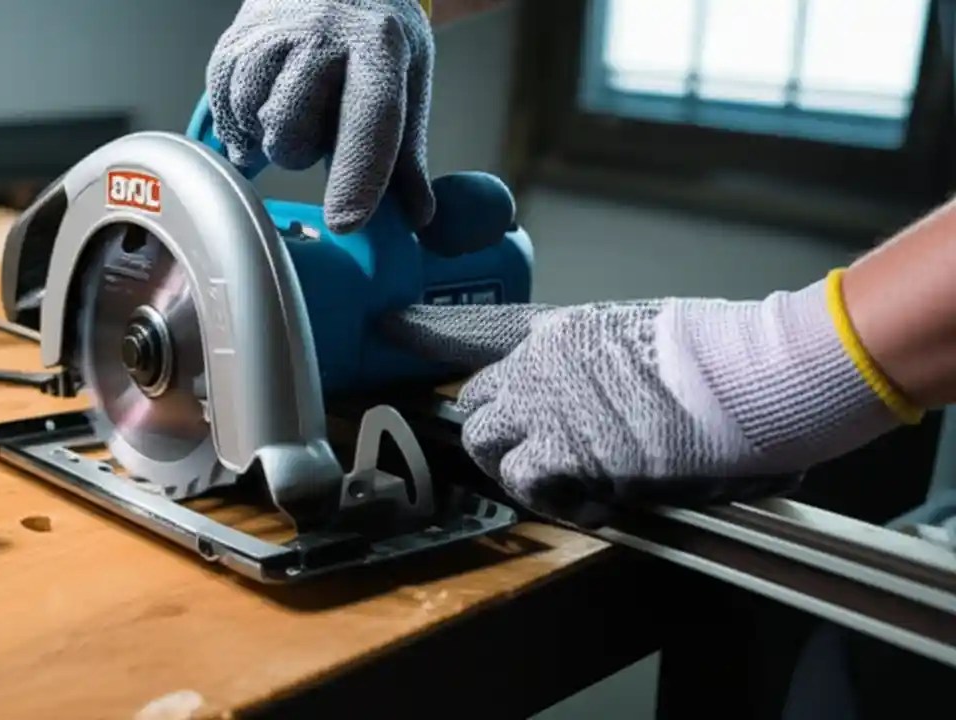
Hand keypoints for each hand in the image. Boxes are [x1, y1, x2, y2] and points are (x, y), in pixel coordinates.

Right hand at [207, 0, 435, 233]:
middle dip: (298, 150)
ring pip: (252, 120)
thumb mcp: (405, 85)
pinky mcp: (234, 38)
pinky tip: (261, 106)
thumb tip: (417, 217)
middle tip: (315, 127)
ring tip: (290, 112)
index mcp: (379, 46)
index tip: (346, 222)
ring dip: (266, 135)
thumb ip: (405, 157)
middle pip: (291, 130)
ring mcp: (272, 31)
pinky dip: (240, 120)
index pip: (368, 118)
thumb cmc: (374, 38)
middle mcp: (324, 31)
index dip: (356, 174)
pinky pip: (223, 105)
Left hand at [382, 279, 901, 525]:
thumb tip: (618, 391)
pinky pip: (525, 482)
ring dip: (517, 466)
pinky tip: (597, 496)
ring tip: (566, 480)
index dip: (427, 330)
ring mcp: (548, 404)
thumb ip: (612, 362)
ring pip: (486, 441)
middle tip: (537, 451)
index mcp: (568, 326)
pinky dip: (554, 497)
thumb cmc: (731, 358)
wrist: (760, 375)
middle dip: (498, 427)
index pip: (477, 325)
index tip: (389, 326)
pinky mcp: (565, 452)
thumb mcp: (657, 337)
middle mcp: (543, 360)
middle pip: (478, 398)